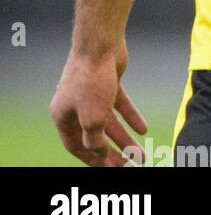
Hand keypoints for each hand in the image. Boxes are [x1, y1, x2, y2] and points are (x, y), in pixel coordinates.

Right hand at [51, 42, 147, 166]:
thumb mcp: (93, 118)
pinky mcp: (109, 83)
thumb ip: (95, 139)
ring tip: (139, 153)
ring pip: (109, 122)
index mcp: (63, 116)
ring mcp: (92, 94)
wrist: (100, 44)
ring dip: (124, 138)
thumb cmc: (91, 80)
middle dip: (111, 153)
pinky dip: (131, 117)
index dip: (92, 159)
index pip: (77, 146)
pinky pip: (120, 105)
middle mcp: (75, 106)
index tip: (108, 171)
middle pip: (94, 136)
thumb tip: (100, 152)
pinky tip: (143, 129)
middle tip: (126, 166)